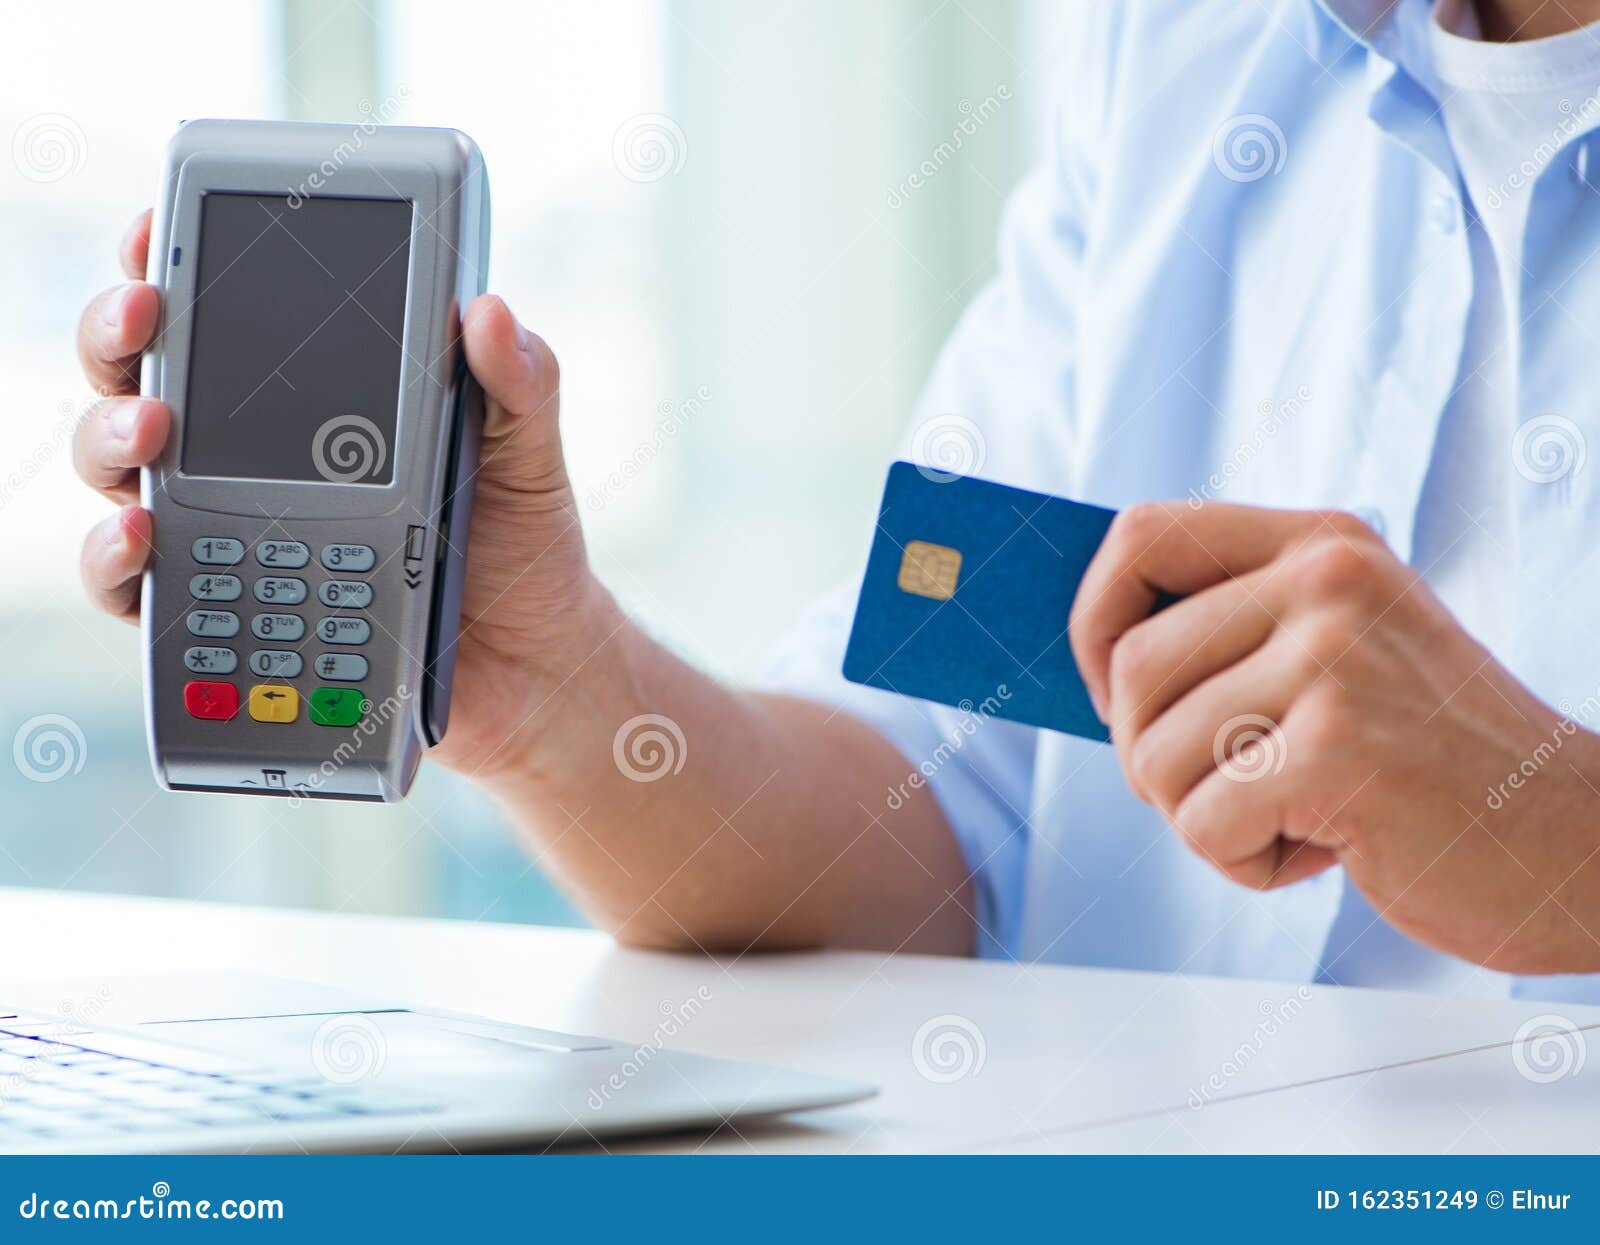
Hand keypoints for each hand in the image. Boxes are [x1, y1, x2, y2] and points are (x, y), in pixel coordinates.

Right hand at [74, 211, 616, 783]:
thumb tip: (489, 310)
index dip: (172, 265)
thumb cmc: (518, 543)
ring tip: (149, 428)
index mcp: (315, 395)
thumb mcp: (526, 450)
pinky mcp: (223, 609)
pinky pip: (139, 585)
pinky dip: (116, 559)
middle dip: (119, 334)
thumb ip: (516, 381)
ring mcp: (229, 529)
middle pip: (142, 375)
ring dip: (109, 435)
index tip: (157, 233)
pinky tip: (141, 536)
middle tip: (144, 317)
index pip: (223, 314)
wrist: (528, 660)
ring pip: (121, 468)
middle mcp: (251, 453)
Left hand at [1069, 501, 1599, 973]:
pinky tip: (1328, 847)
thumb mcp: (1341, 652)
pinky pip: (1202, 824)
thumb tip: (1093, 658)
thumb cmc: (1428, 762)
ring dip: (1204, 817)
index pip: (1140, 535)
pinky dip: (1245, 863)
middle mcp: (1326, 581)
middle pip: (1130, 668)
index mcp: (1320, 544)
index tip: (1110, 692)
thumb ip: (1234, 631)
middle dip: (1149, 754)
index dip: (1093, 620)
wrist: (1574, 843)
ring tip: (1298, 812)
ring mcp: (1337, 660)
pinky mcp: (1340, 751)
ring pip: (1153, 756)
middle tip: (1229, 788)